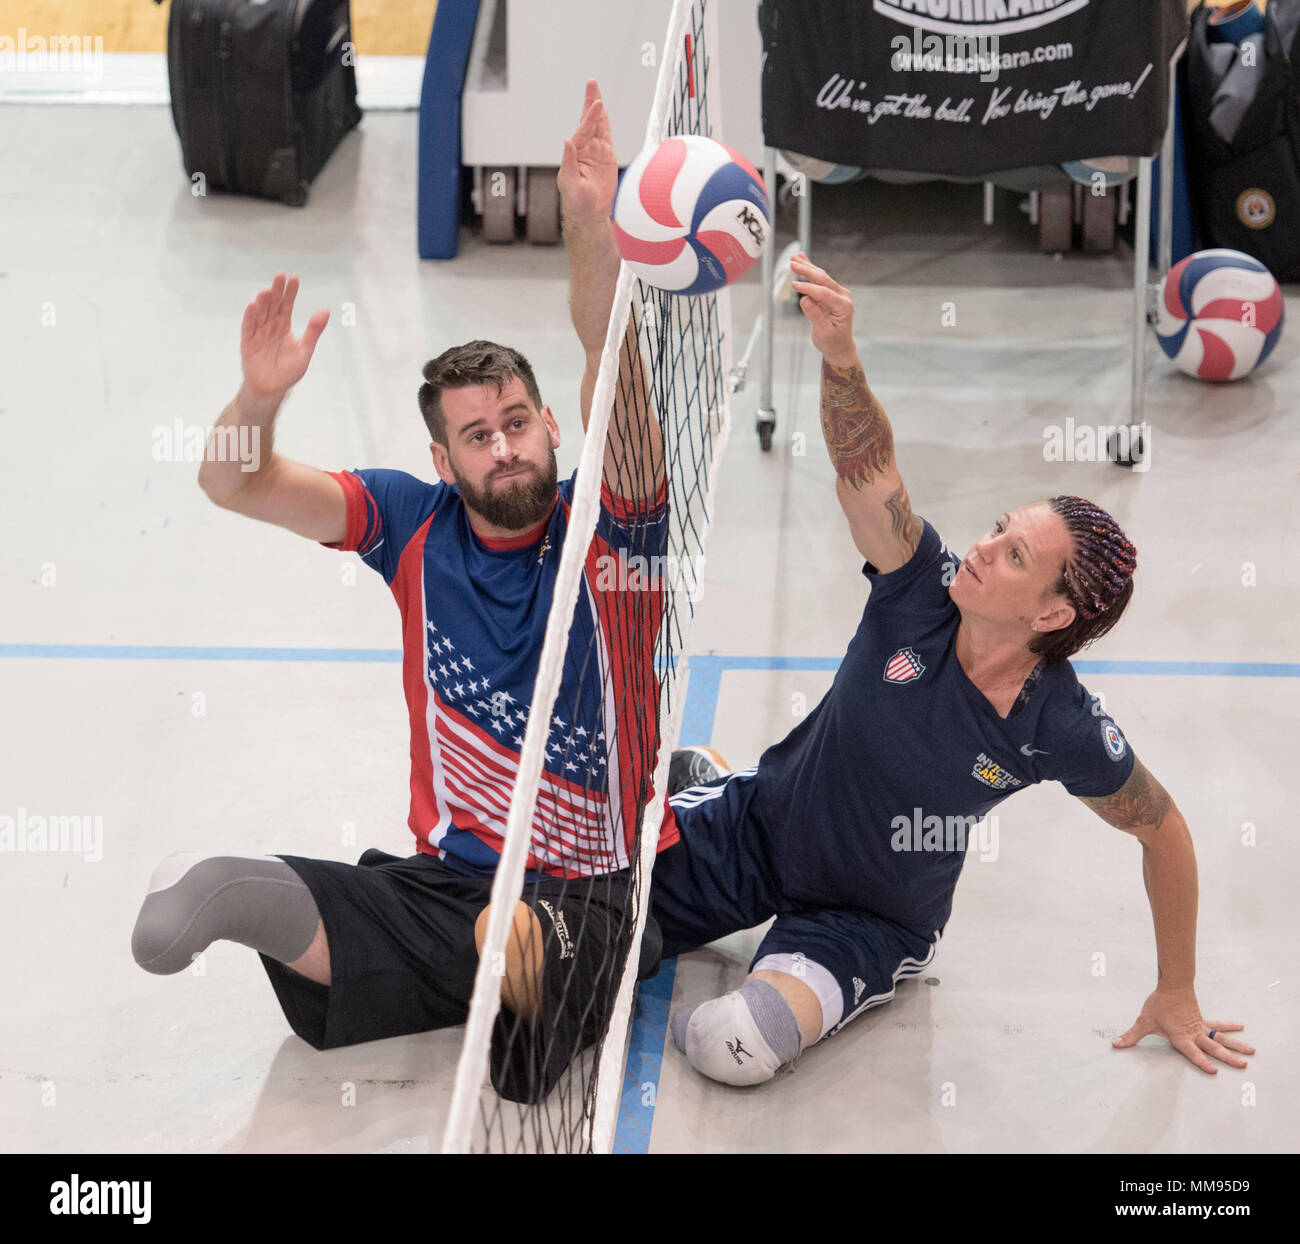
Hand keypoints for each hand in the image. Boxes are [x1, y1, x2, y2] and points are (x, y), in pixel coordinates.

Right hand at [240, 272, 328, 399]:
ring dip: (263, 303)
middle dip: (277, 291)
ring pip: (260, 314)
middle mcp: (270, 326)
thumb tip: (326, 310)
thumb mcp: (305, 350)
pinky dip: (250, 318)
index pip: (287, 305)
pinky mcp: (247, 342)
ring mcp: (258, 333)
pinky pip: (248, 328)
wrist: (271, 388)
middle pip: (273, 305)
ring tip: (266, 291)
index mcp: (284, 326)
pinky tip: (252, 306)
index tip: (294, 278)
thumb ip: (313, 331)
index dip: (290, 292)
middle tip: (280, 276)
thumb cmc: (289, 370)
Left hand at [558, 79, 617, 221]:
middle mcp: (584, 148)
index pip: (583, 130)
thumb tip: (566, 141)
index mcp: (575, 153)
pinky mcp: (606, 156)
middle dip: (590, 102)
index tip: (597, 103)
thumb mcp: (570, 184)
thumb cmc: (577, 202)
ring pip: (598, 125)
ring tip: (597, 91)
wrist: (590, 214)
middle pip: (588, 121)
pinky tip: (603, 110)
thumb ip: (568, 162)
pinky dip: (605, 122)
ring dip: (598, 108)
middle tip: (592, 82)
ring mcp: (596, 151)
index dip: (590, 116)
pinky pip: (606, 134)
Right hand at [791, 253, 856, 367]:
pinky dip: (810, 271)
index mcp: (844, 306)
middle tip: (793, 263)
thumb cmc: (832, 342)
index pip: (824, 293)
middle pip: (823, 280)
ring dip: (807, 267)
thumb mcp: (823, 333)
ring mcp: (838, 293)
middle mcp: (843, 297)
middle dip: (807, 270)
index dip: (809, 288)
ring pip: (821, 277)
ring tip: (794, 258)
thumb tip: (805, 300)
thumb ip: (815, 315)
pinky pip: (820, 280)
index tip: (794, 286)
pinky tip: (803, 259)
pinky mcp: (831, 293)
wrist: (839, 347)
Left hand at [1113, 987, 1254, 1072]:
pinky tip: (1241, 1027)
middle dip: (1227, 1057)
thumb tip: (1116, 1044)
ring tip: (1251, 1052)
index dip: (1201, 1061)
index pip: (1191, 1051)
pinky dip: (1229, 1027)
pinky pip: (1218, 1025)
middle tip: (1243, 1065)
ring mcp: (1200, 1026)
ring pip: (1220, 1038)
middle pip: (1213, 1047)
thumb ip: (1132, 1035)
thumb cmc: (1158, 1004)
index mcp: (1180, 1036)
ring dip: (1236, 1044)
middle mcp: (1193, 1033)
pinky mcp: (1202, 1020)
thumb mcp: (1144, 1020)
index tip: (1213, 1070)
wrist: (1172, 984)